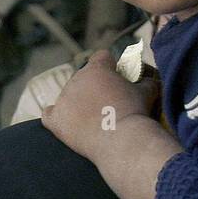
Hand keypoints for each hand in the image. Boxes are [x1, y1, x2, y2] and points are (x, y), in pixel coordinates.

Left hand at [41, 51, 155, 161]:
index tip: (117, 78)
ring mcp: (63, 99)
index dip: (110, 66)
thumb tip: (149, 81)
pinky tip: (64, 122)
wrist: (121, 141)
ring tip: (94, 120)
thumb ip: (146, 82)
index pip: (101, 57)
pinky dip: (56, 117)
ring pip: (69, 96)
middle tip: (108, 105)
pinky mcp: (56, 120)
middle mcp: (76, 79)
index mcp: (97, 68)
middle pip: (84, 78)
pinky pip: (49, 114)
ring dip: (78, 103)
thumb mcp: (147, 92)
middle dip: (94, 87)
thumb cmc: (135, 114)